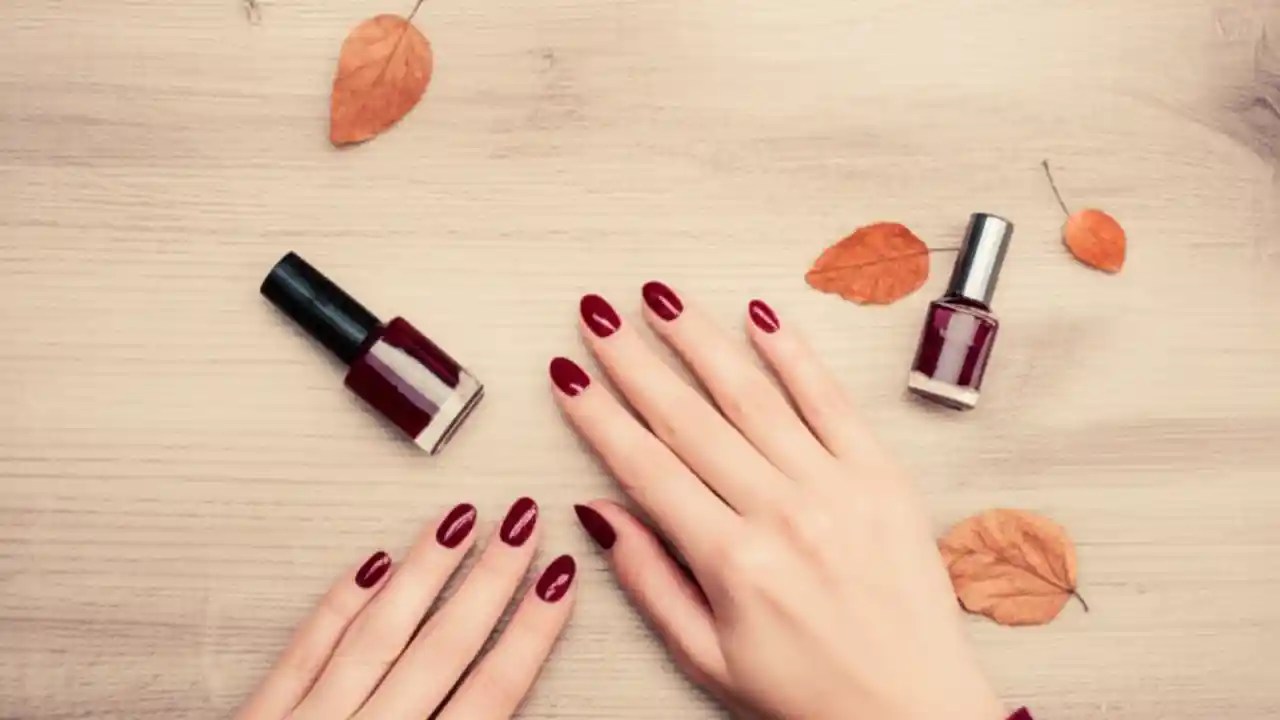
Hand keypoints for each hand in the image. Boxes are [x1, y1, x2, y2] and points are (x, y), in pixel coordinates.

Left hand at [235, 499, 575, 719]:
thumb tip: (501, 712)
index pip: (490, 694)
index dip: (531, 633)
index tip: (559, 581)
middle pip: (443, 648)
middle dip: (490, 580)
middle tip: (523, 523)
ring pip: (378, 632)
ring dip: (425, 571)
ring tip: (459, 521)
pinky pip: (305, 649)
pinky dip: (340, 603)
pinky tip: (370, 562)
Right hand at [552, 286, 1004, 719]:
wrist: (914, 708)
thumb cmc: (810, 692)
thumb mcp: (707, 656)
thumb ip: (650, 580)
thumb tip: (600, 513)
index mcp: (732, 562)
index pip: (646, 468)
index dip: (599, 415)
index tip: (569, 375)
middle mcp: (781, 512)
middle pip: (689, 419)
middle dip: (634, 360)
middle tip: (598, 315)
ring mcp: (836, 486)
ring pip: (752, 395)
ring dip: (699, 339)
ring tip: (660, 298)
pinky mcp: (881, 474)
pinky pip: (830, 399)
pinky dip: (794, 354)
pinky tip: (758, 316)